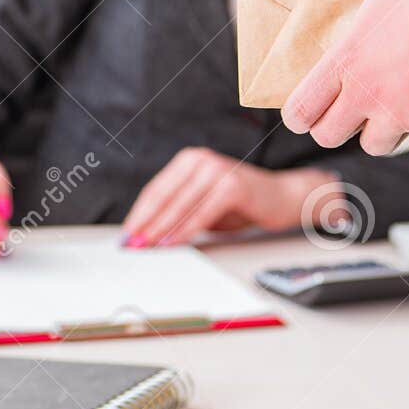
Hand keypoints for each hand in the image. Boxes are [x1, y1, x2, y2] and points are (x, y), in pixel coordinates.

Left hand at [121, 148, 341, 247]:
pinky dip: (186, 229)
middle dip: (146, 224)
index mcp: (189, 160)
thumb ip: (178, 213)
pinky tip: (174, 242)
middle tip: (132, 246)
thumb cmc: (241, 204)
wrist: (282, 198)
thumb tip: (145, 236)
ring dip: (162, 229)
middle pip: (164, 196)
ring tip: (148, 248)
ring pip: (180, 204)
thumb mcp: (203, 205)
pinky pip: (202, 212)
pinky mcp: (233, 185)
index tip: (126, 237)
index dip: (139, 215)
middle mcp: (202, 160)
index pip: (155, 190)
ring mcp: (218, 169)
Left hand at [282, 0, 408, 153]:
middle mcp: (369, 96)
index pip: (300, 111)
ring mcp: (403, 117)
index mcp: (348, 60)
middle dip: (337, 126)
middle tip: (352, 108)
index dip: (300, 113)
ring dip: (383, 130)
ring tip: (398, 105)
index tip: (311, 105)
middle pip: (329, 138)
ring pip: (376, 146)